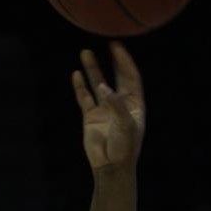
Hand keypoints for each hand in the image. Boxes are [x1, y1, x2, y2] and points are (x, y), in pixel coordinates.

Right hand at [71, 43, 144, 171]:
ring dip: (92, 69)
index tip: (117, 47)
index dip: (125, 62)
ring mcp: (104, 109)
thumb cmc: (124, 148)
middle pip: (116, 77)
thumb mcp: (125, 125)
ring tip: (85, 52)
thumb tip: (103, 86)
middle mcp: (120, 104)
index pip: (131, 78)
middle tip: (108, 43)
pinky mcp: (90, 117)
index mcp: (134, 105)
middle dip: (113, 61)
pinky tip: (76, 73)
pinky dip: (80, 86)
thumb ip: (115, 105)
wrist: (110, 167)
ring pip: (97, 84)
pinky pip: (84, 97)